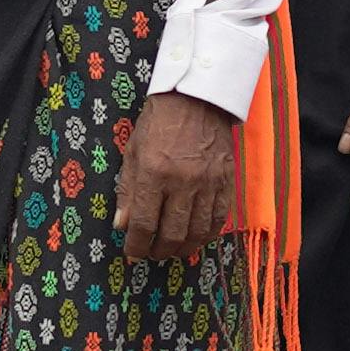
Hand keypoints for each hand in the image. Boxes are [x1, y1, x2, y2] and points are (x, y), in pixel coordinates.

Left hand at [116, 93, 241, 265]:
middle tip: (151, 253)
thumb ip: (128, 191)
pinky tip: (196, 237)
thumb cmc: (159, 122)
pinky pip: (220, 219)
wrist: (197, 97)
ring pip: (198, 232)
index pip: (145, 224)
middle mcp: (183, 181)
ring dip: (183, 248)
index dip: (137, 245)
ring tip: (172, 250)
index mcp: (154, 173)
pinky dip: (207, 234)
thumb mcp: (133, 152)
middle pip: (173, 234)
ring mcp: (209, 183)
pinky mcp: (227, 181)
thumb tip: (122, 226)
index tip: (132, 253)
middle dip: (159, 251)